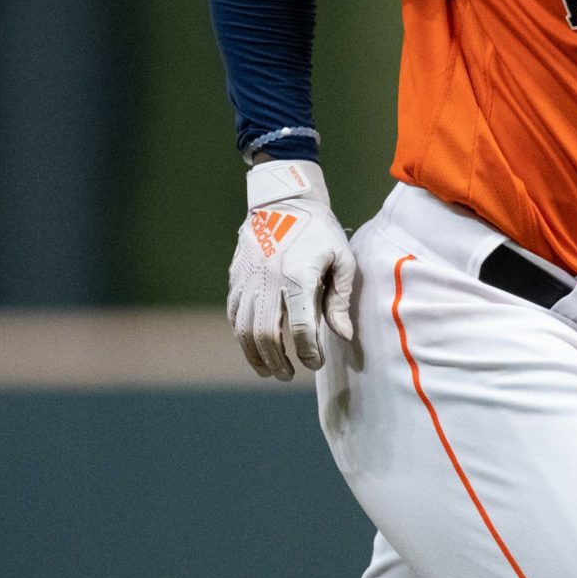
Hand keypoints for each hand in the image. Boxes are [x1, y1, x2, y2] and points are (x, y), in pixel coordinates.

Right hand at [226, 159, 356, 380]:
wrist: (285, 201)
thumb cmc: (321, 232)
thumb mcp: (343, 260)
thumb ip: (340, 300)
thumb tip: (342, 335)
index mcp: (298, 277)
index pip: (300, 327)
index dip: (307, 352)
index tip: (315, 363)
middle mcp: (267, 280)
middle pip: (265, 334)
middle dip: (277, 361)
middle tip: (289, 376)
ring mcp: (247, 279)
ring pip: (243, 328)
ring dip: (255, 355)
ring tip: (270, 370)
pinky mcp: (236, 277)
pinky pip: (233, 313)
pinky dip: (241, 335)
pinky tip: (253, 347)